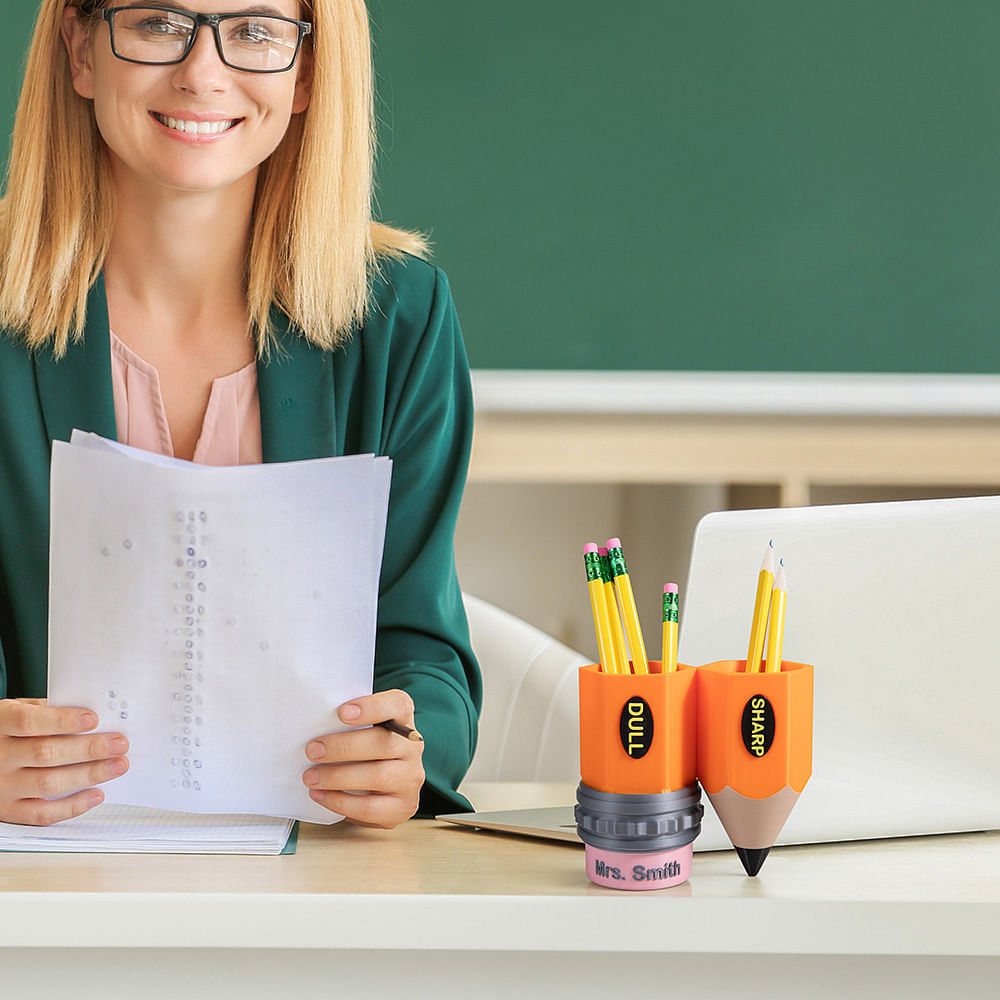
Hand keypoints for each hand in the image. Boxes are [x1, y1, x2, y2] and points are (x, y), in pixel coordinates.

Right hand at [0, 699, 129, 825]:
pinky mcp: (8, 810)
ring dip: (88, 775)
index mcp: (1, 724)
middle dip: (88, 749)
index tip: (93, 719)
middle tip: (119, 744)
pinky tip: (97, 794)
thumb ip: (48, 710)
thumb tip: (93, 714)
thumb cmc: (8, 729)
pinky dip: (72, 807)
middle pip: (45, 753)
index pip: (29, 722)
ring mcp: (2, 786)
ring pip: (47, 784)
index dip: (62, 721)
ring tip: (117, 765)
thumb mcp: (20, 710)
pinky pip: (41, 814)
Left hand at [302, 690, 423, 828]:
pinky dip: (341, 802)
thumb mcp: (361, 728)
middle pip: (384, 743)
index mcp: (403, 719)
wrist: (386, 786)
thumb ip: (346, 722)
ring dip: (338, 777)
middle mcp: (412, 747)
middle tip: (313, 750)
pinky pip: (370, 807)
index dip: (372, 707)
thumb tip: (313, 721)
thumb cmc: (366, 750)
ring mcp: (410, 778)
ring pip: (378, 776)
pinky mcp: (402, 806)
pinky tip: (321, 795)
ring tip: (311, 776)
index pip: (397, 705)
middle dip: (343, 747)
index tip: (342, 712)